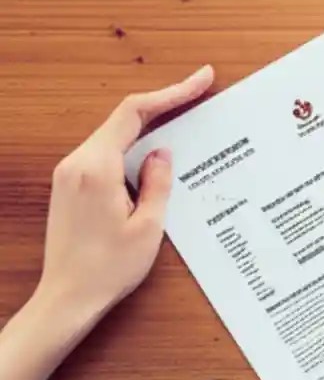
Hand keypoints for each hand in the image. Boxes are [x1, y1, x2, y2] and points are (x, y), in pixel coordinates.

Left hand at [35, 65, 214, 317]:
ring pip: (115, 136)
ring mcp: (69, 174)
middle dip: (164, 105)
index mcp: (97, 168)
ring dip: (150, 129)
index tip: (202, 79)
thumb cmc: (107, 269)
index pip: (135, 113)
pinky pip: (106, 154)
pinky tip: (156, 158)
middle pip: (124, 119)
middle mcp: (77, 164)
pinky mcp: (70, 187)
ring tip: (185, 125)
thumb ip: (159, 182)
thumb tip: (163, 153)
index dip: (172, 92)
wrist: (66, 300)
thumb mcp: (148, 225)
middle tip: (200, 94)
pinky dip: (133, 149)